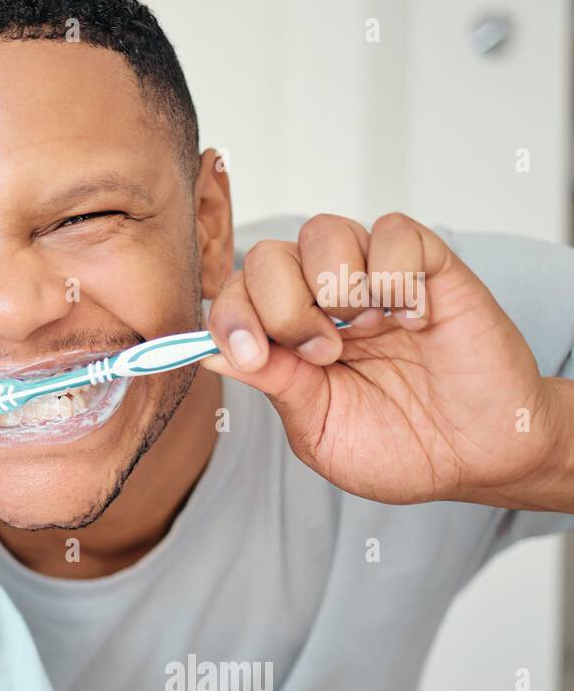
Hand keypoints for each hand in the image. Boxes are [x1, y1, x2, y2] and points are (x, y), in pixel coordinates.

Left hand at [200, 213, 567, 506]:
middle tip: (322, 354)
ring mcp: (373, 281)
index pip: (235, 298)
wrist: (479, 459)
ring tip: (367, 331)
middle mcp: (323, 302)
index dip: (231, 318)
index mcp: (289, 340)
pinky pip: (394, 231)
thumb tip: (210, 353)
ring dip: (334, 285)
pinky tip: (413, 318)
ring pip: (323, 231)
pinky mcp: (429, 268)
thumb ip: (273, 385)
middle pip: (267, 257)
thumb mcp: (320, 430)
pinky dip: (394, 273)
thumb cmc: (401, 449)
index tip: (254, 356)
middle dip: (281, 306)